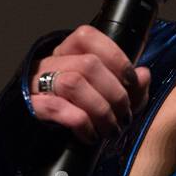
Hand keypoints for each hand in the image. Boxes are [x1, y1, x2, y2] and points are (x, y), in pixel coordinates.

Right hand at [28, 25, 151, 145]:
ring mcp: (37, 83)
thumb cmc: (78, 111)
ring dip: (100, 110)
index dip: (115, 56)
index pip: (87, 37)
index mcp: (68, 53)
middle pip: (87, 64)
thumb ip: (131, 86)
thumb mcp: (109, 97)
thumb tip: (143, 74)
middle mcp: (51, 63)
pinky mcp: (31, 106)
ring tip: (111, 130)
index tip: (131, 80)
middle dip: (115, 93)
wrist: (39, 139)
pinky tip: (91, 135)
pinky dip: (81, 123)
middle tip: (125, 116)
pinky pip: (56, 107)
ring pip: (73, 83)